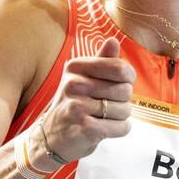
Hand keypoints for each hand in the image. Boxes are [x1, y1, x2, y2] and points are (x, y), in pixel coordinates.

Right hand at [40, 38, 134, 161]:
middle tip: (107, 106)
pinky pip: (121, 127)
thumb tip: (113, 40)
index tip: (120, 84)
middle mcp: (75, 84)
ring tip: (103, 118)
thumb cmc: (72, 105)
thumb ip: (101, 61)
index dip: (128, 79)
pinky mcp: (86, 128)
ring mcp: (79, 106)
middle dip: (123, 101)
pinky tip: (106, 129)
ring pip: (125, 110)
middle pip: (125, 90)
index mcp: (76, 67)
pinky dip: (119, 130)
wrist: (50, 137)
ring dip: (121, 117)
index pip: (120, 68)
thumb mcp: (82, 78)